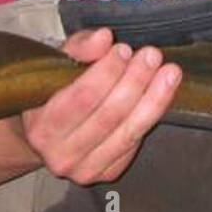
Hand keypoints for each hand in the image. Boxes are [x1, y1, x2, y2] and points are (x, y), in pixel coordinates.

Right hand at [18, 28, 181, 184]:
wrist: (47, 135)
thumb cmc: (54, 93)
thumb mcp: (57, 64)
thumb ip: (79, 48)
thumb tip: (104, 38)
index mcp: (42, 127)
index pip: (82, 98)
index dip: (107, 72)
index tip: (123, 49)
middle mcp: (60, 156)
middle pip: (109, 116)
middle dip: (135, 82)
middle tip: (151, 55)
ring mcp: (85, 170)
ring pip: (128, 132)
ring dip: (153, 100)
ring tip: (169, 73)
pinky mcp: (107, 174)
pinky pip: (135, 143)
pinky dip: (151, 116)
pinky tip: (162, 94)